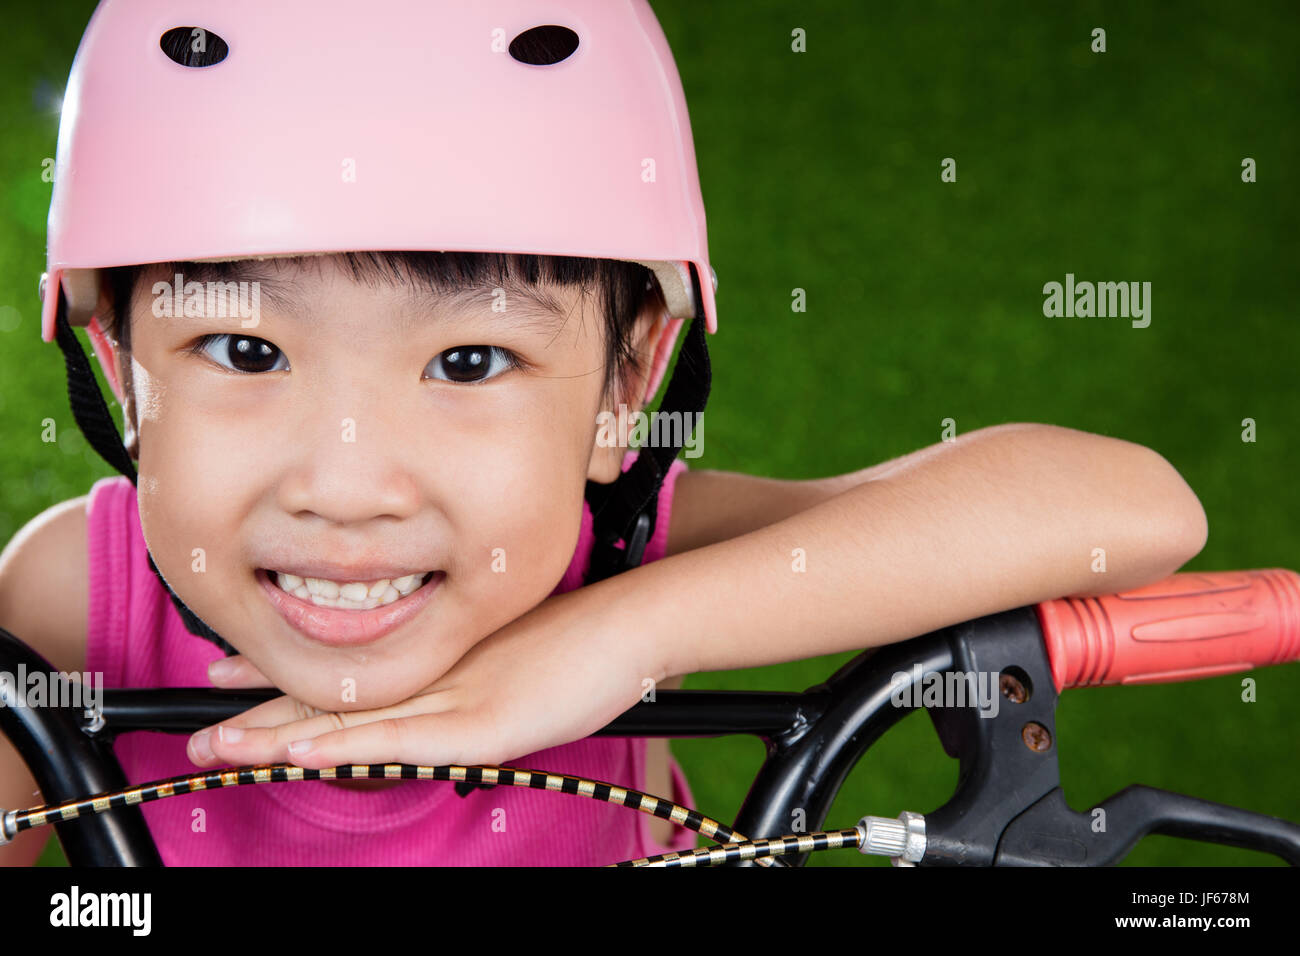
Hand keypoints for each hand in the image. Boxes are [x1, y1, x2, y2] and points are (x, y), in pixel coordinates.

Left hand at [186, 586, 661, 770]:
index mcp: (439, 656)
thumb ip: (473, 679)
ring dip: (283, 735)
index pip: (351, 673)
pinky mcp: (483, 723)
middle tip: (202, 728)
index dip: (288, 679)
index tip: (232, 676)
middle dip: (264, 717)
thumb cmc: (584, 642)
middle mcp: (435, 671)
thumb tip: (442, 696)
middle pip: (339, 697)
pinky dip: (348, 744)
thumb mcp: (515, 660)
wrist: (634, 624)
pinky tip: (302, 750)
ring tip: (222, 746)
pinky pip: (403, 739)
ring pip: (356, 719)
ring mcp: (456, 695)